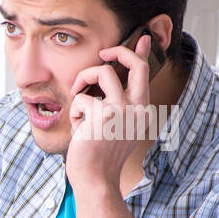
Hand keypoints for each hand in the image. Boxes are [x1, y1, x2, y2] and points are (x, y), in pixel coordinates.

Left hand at [65, 33, 153, 191]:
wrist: (96, 180)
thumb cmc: (98, 155)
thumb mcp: (113, 127)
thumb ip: (114, 105)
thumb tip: (107, 80)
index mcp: (142, 110)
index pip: (144, 73)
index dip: (141, 52)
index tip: (142, 37)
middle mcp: (138, 107)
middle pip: (134, 63)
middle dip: (117, 50)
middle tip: (102, 52)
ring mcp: (124, 110)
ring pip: (102, 73)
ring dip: (83, 82)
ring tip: (78, 105)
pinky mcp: (105, 114)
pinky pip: (81, 99)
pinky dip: (74, 113)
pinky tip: (78, 131)